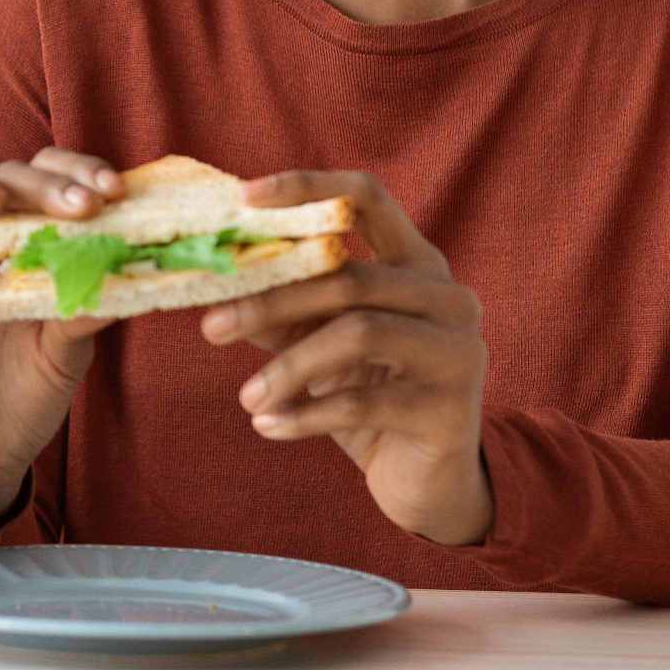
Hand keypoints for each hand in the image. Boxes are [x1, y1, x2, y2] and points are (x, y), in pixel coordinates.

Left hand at [200, 171, 491, 544]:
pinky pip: (362, 403)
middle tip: (211, 328)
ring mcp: (459, 350)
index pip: (367, 198)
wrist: (424, 481)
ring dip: (288, 367)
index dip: (307, 188)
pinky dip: (304, 415)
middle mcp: (448, 297)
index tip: (243, 197)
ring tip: (246, 398)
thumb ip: (282, 306)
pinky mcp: (450, 409)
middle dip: (272, 301)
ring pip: (358, 334)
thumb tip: (214, 279)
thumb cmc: (367, 397)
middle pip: (350, 277)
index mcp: (417, 263)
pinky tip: (269, 426)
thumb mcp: (319, 344)